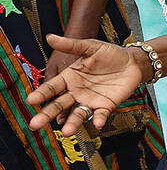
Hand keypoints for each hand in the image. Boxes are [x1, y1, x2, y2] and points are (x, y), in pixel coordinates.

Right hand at [26, 35, 143, 135]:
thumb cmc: (109, 54)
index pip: (51, 88)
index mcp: (69, 78)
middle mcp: (76, 92)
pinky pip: (100, 114)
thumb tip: (49, 37)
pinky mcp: (105, 105)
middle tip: (34, 125)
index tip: (31, 100)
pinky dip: (98, 119)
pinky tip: (96, 123)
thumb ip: (71, 45)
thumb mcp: (90, 47)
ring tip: (66, 132)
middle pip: (59, 105)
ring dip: (72, 123)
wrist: (132, 61)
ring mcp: (90, 100)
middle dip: (47, 114)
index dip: (42, 94)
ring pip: (77, 113)